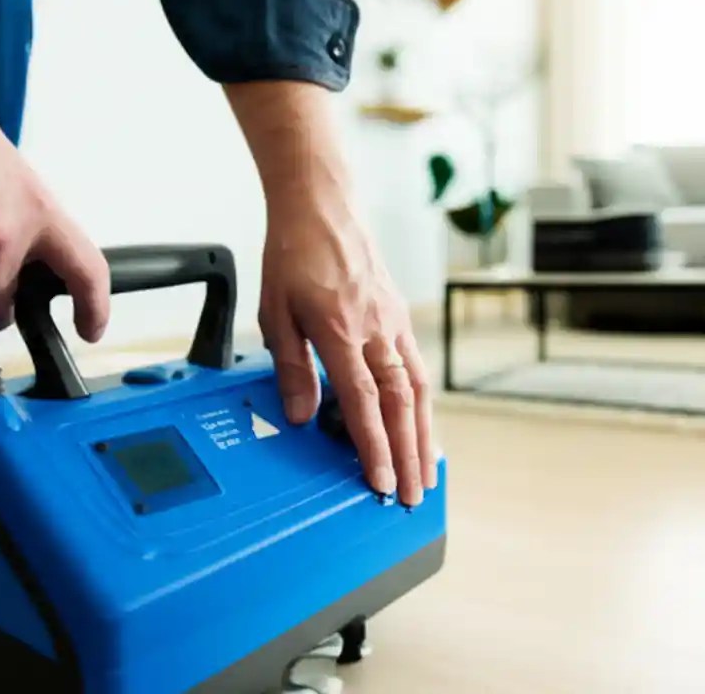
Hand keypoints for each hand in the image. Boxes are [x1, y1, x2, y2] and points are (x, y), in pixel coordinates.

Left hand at [258, 202, 437, 506]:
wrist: (322, 207)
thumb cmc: (294, 254)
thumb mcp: (275, 312)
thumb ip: (290, 367)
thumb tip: (300, 415)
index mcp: (341, 330)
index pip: (364, 402)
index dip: (374, 447)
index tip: (381, 482)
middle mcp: (375, 329)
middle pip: (400, 404)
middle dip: (409, 455)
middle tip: (414, 495)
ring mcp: (393, 323)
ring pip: (417, 390)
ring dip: (423, 436)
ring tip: (428, 473)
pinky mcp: (398, 317)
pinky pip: (416, 369)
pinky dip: (422, 405)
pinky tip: (422, 425)